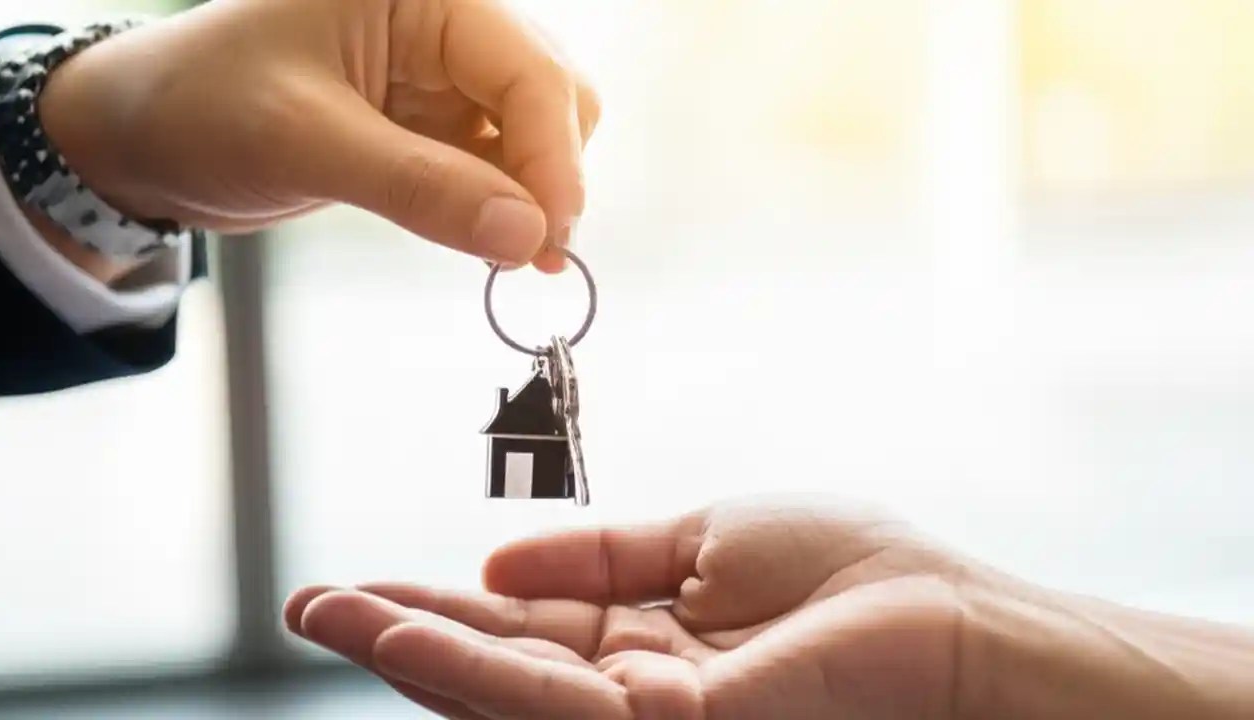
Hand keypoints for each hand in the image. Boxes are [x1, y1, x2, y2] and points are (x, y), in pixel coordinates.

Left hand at [38, 0, 598, 272]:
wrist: (144, 134)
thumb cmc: (201, 106)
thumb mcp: (303, 140)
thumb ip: (420, 187)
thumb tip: (528, 237)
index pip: (531, 71)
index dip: (555, 159)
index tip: (548, 240)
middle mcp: (445, 24)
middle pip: (555, 97)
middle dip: (551, 176)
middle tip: (529, 255)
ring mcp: (443, 76)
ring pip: (537, 136)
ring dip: (531, 196)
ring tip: (504, 255)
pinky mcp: (433, 124)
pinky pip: (498, 166)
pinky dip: (501, 208)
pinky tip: (485, 242)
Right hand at [286, 496, 1253, 719]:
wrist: (954, 620)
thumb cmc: (856, 575)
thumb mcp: (706, 536)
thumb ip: (603, 550)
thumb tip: (495, 555)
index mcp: (639, 640)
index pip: (517, 628)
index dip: (437, 607)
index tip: (357, 585)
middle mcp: (630, 692)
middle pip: (496, 670)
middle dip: (402, 638)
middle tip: (310, 605)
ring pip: (511, 698)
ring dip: (419, 657)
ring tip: (338, 616)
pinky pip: (564, 707)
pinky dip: (484, 674)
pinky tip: (418, 638)